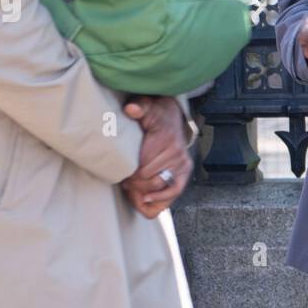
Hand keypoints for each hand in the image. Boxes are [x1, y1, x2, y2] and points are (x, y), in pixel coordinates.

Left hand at [119, 96, 192, 217]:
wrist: (171, 116)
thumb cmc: (154, 114)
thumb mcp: (145, 106)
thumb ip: (138, 107)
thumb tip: (130, 108)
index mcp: (165, 140)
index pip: (144, 167)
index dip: (130, 174)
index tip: (122, 175)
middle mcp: (177, 153)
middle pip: (151, 179)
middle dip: (135, 184)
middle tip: (125, 182)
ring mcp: (183, 164)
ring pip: (161, 188)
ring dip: (144, 193)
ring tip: (133, 191)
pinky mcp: (185, 172)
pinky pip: (175, 191)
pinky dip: (161, 201)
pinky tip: (147, 201)